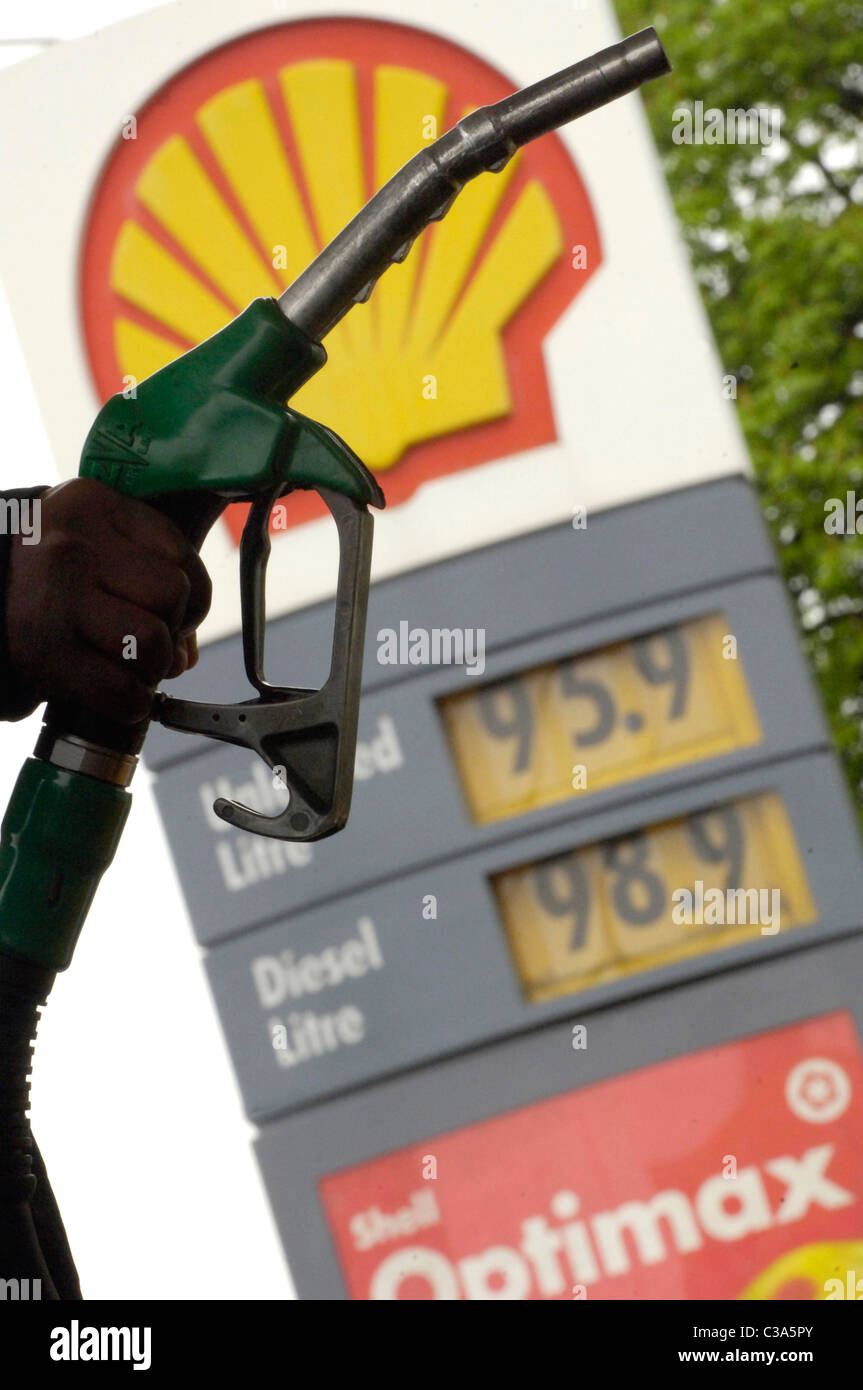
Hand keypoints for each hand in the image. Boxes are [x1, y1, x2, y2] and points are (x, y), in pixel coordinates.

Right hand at [5, 478, 211, 724]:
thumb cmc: (44, 578)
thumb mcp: (91, 550)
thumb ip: (148, 580)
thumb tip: (185, 652)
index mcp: (91, 505)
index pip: (181, 554)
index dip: (190, 596)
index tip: (167, 612)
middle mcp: (73, 545)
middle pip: (171, 595)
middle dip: (171, 629)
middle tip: (144, 641)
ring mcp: (57, 599)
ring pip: (152, 641)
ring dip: (151, 668)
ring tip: (128, 665)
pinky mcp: (45, 654)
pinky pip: (121, 689)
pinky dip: (131, 703)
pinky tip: (118, 695)